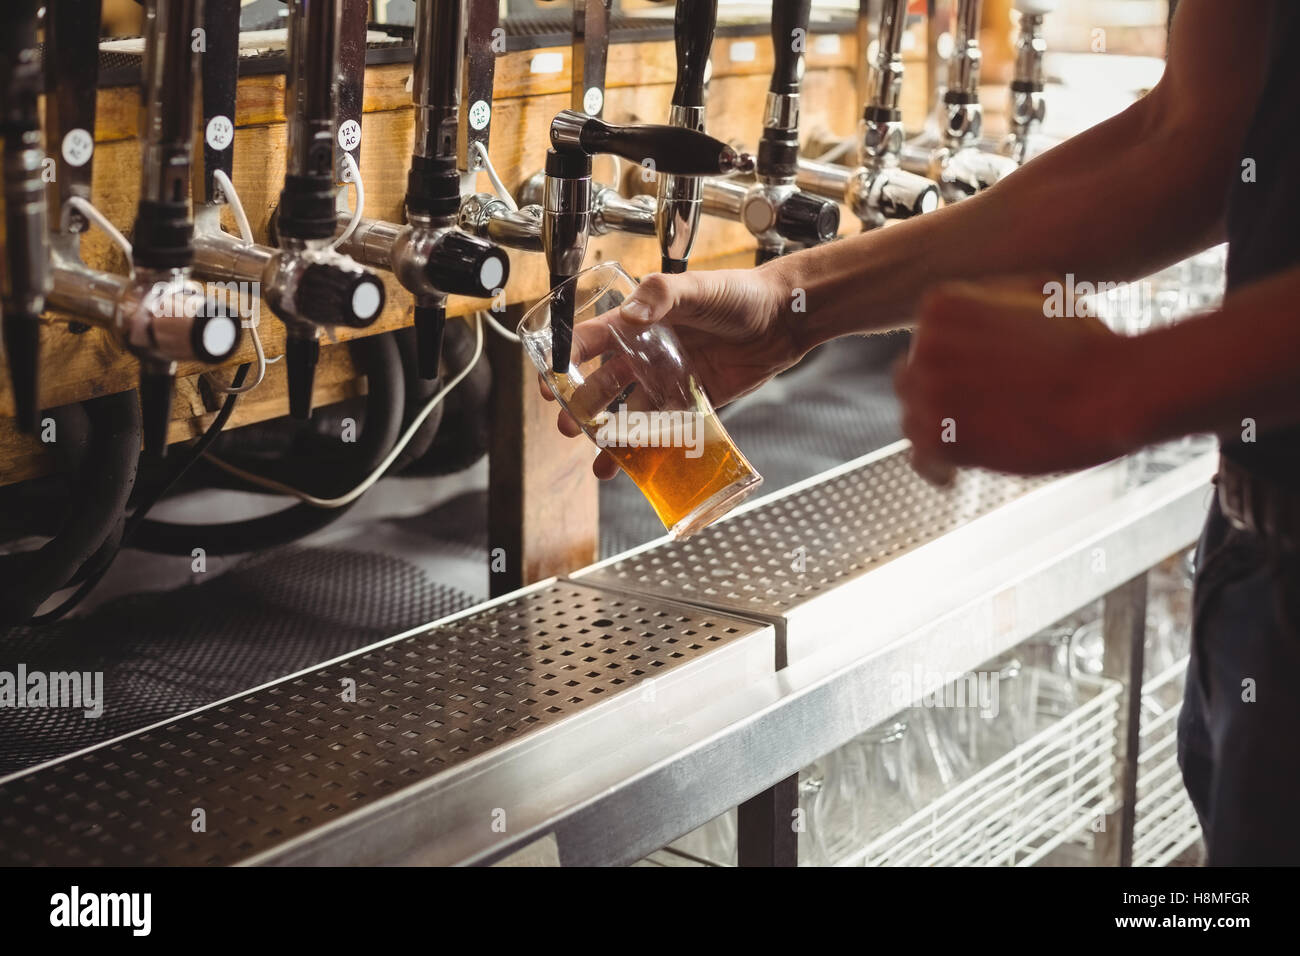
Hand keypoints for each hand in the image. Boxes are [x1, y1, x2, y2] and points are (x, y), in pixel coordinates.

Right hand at [544, 266, 799, 478]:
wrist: (784, 317)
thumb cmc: (740, 294)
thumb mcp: (696, 287)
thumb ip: (662, 295)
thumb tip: (629, 312)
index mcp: (642, 320)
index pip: (593, 341)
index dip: (565, 361)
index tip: (548, 383)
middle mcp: (651, 352)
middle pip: (605, 383)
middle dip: (583, 407)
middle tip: (566, 428)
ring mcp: (671, 378)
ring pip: (632, 412)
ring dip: (613, 436)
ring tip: (599, 460)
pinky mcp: (696, 401)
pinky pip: (667, 427)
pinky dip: (652, 447)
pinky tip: (638, 465)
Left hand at [894, 280, 1141, 482]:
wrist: (1108, 391)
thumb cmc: (1086, 343)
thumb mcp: (1038, 293)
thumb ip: (994, 299)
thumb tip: (976, 314)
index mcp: (940, 306)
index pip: (926, 340)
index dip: (950, 361)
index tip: (978, 377)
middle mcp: (923, 347)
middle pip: (911, 379)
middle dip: (939, 395)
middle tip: (976, 411)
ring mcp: (928, 394)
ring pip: (913, 420)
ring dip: (939, 432)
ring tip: (975, 439)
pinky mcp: (940, 440)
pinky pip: (920, 459)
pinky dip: (937, 469)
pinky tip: (956, 474)